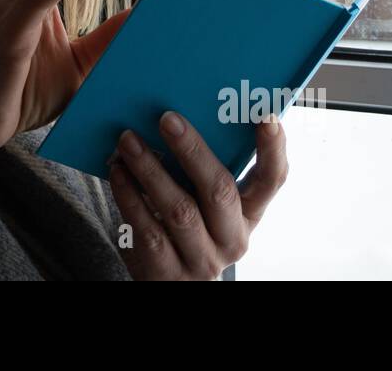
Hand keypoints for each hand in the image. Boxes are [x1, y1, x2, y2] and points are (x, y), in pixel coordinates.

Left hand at [109, 111, 287, 279]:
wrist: (171, 279)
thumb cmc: (190, 222)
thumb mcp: (206, 200)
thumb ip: (204, 167)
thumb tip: (180, 111)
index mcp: (249, 212)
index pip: (271, 180)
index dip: (273, 150)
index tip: (266, 117)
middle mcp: (232, 238)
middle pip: (219, 191)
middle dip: (192, 151)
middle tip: (167, 119)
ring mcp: (201, 259)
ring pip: (179, 211)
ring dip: (151, 170)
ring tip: (128, 140)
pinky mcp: (166, 272)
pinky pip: (147, 231)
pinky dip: (130, 197)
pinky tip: (118, 172)